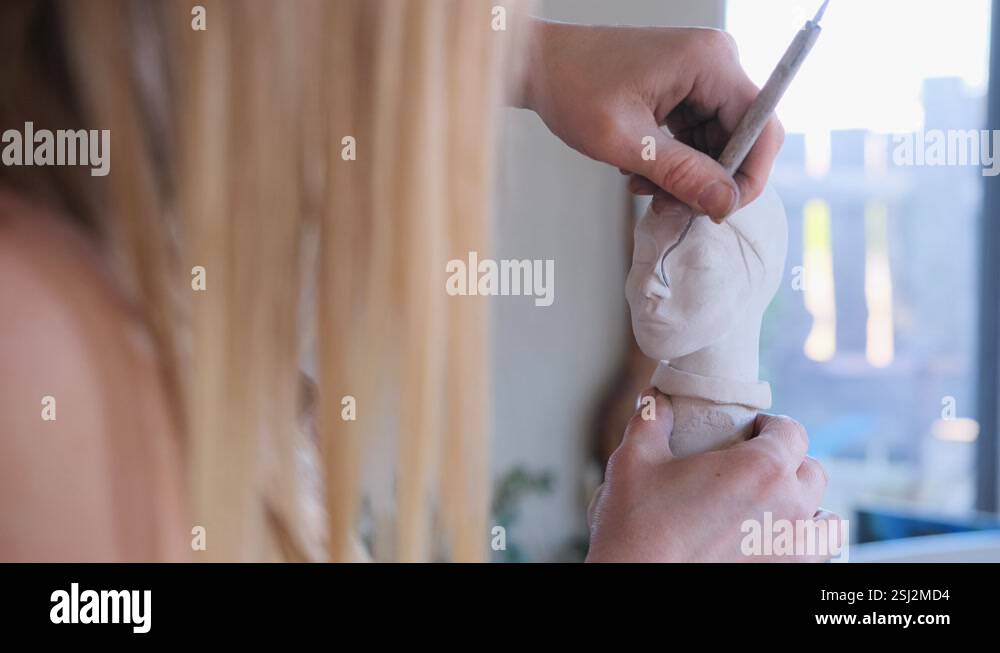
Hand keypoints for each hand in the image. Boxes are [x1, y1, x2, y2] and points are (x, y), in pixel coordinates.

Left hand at [518, 20, 783, 222]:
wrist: (540, 65)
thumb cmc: (573, 88)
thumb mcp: (625, 141)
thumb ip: (680, 174)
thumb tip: (725, 204)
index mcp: (710, 62)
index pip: (761, 127)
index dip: (750, 176)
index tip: (719, 210)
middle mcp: (715, 62)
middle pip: (742, 138)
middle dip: (710, 180)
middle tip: (668, 206)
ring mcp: (701, 75)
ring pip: (718, 143)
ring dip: (687, 175)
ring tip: (643, 186)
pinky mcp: (685, 89)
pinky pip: (698, 135)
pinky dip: (675, 161)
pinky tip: (642, 171)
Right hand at [586, 391, 841, 561]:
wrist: (636, 578)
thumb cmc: (637, 523)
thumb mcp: (634, 459)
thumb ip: (650, 419)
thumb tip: (654, 396)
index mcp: (761, 468)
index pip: (793, 432)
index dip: (772, 425)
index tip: (751, 429)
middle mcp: (789, 506)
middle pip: (812, 471)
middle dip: (788, 462)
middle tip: (754, 465)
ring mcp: (792, 547)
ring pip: (823, 517)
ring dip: (804, 505)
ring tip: (772, 505)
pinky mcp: (787, 573)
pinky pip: (817, 554)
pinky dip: (805, 541)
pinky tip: (776, 538)